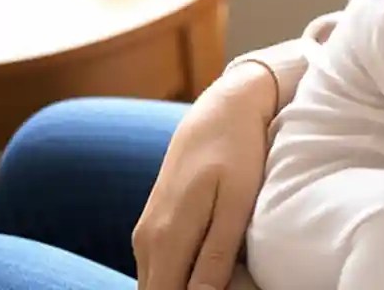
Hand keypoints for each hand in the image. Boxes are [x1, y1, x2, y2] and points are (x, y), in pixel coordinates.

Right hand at [134, 62, 275, 289]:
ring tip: (228, 276)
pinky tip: (213, 270)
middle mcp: (146, 241)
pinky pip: (162, 268)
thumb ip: (216, 255)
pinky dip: (182, 277)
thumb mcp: (238, 204)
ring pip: (158, 283)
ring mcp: (145, 234)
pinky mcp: (153, 227)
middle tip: (233, 282)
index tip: (227, 289)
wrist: (222, 111)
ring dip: (185, 288)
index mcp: (166, 239)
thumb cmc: (237, 153)